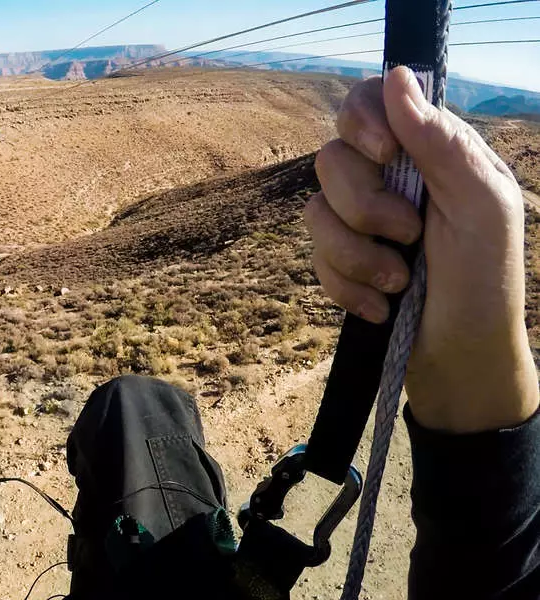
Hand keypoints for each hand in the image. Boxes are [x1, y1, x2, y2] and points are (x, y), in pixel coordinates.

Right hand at [305, 66, 538, 432]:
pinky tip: (380, 306)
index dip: (362, 121)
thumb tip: (396, 75)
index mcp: (430, 154)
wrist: (460, 359)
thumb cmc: (485, 281)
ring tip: (399, 283)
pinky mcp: (339, 260)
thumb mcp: (480, 205)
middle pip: (332, 158)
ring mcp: (360, 221)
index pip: (371, 104)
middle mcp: (390, 180)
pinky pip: (313, 258)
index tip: (385, 156)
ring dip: (357, 255)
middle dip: (365, 207)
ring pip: (315, 211)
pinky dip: (347, 286)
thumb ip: (440, 140)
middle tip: (408, 236)